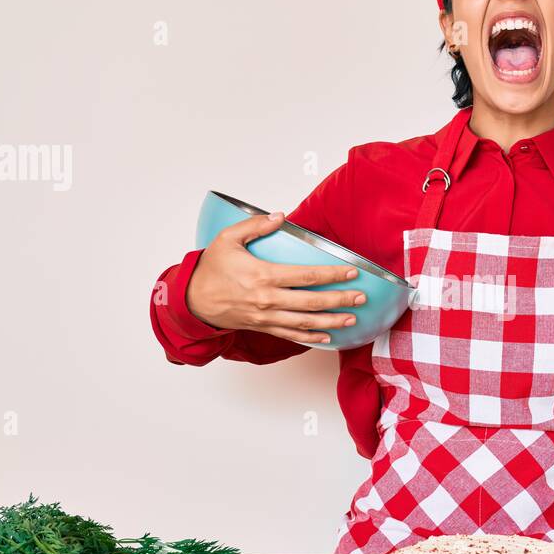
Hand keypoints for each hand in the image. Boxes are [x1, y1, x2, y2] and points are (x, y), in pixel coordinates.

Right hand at [186, 212, 366, 343]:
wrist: (193, 300)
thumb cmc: (211, 268)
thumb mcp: (227, 239)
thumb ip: (254, 226)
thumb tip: (280, 216)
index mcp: (263, 275)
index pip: (306, 276)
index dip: (332, 274)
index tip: (352, 272)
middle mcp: (267, 299)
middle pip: (312, 302)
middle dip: (340, 299)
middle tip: (361, 296)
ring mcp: (266, 316)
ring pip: (305, 322)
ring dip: (331, 322)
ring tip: (352, 318)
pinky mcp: (262, 326)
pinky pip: (291, 335)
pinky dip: (311, 338)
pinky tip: (327, 337)